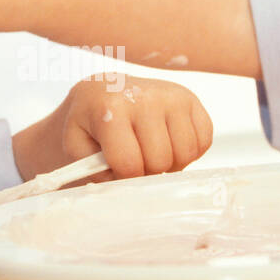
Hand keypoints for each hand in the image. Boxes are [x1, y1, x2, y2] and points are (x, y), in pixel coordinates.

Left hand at [13, 75, 214, 181]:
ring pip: (185, 153)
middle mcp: (146, 97)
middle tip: (136, 161)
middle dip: (147, 170)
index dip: (124, 176)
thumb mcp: (76, 145)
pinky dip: (189, 151)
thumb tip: (121, 188)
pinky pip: (203, 141)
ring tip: (151, 152)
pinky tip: (169, 142)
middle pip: (160, 161)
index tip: (118, 169)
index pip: (130, 164)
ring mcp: (172, 96)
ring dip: (170, 163)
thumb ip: (91, 171)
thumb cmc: (90, 122)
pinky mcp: (191, 99)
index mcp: (111, 108)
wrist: (105, 90)